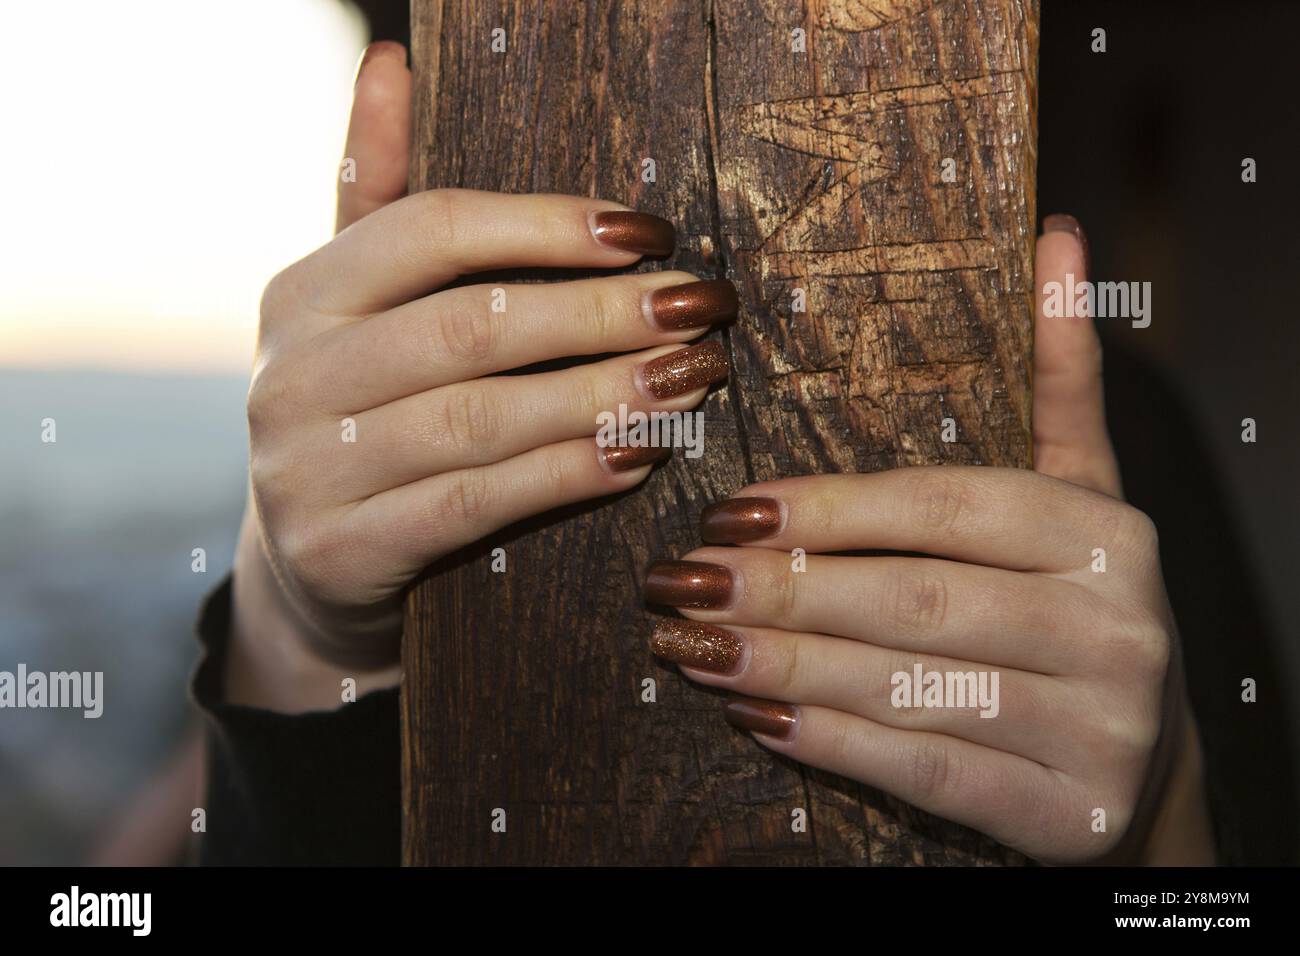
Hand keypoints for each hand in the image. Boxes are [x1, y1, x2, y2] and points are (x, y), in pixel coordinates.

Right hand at [228, 43, 734, 710]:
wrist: (308, 565)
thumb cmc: (362, 415)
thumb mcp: (356, 308)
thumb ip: (375, 191)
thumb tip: (391, 57)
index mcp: (302, 295)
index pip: (431, 230)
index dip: (547, 225)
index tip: (652, 233)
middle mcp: (291, 377)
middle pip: (470, 326)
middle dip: (600, 314)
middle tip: (699, 309)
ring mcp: (307, 470)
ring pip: (480, 419)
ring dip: (602, 396)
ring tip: (690, 378)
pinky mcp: (341, 552)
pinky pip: (475, 505)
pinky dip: (566, 475)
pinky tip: (638, 455)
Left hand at [645, 218, 1214, 863]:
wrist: (1144, 765)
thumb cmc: (1077, 605)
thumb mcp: (1081, 489)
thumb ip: (1059, 375)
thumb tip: (1058, 235)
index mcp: (1104, 534)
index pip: (946, 508)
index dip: (831, 508)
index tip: (730, 510)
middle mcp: (1115, 627)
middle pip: (915, 598)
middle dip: (783, 590)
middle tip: (681, 583)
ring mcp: (1099, 727)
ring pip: (909, 686)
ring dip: (784, 666)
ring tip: (692, 645)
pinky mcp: (1067, 815)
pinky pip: (927, 770)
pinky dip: (832, 744)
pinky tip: (757, 716)